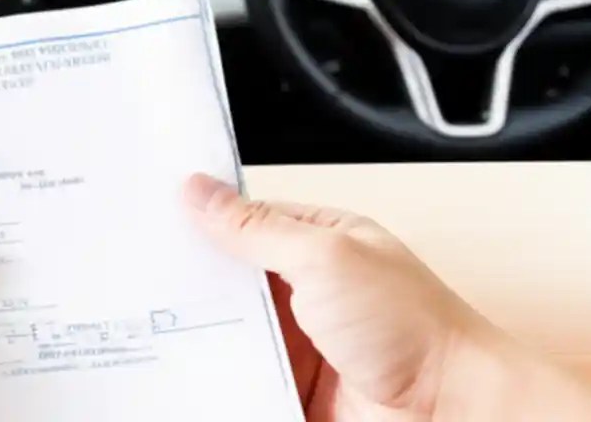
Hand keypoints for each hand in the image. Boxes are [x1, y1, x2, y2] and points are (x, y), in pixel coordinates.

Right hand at [184, 173, 590, 421]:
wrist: (454, 411)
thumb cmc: (416, 327)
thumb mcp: (324, 258)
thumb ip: (256, 229)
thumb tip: (202, 191)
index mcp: (322, 240)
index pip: (245, 221)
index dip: (199, 222)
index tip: (149, 221)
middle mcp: (311, 289)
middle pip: (230, 281)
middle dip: (191, 284)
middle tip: (136, 280)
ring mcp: (304, 342)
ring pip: (230, 334)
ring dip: (201, 336)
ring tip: (151, 332)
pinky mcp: (297, 388)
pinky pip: (244, 381)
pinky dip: (219, 380)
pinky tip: (191, 376)